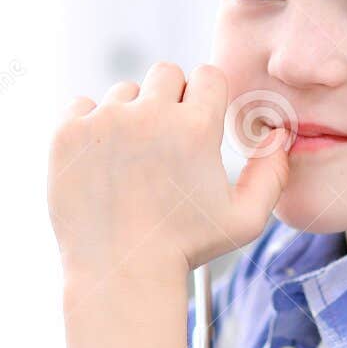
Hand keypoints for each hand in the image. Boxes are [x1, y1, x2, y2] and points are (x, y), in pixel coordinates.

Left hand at [46, 62, 288, 285]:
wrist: (119, 274)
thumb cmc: (184, 250)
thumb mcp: (244, 220)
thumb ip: (271, 173)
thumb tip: (278, 134)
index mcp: (195, 127)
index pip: (206, 75)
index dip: (204, 100)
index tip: (194, 126)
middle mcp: (149, 115)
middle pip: (165, 73)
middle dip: (168, 101)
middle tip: (161, 146)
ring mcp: (103, 122)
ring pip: (123, 93)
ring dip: (129, 117)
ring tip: (129, 165)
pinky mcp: (67, 134)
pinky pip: (81, 107)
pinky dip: (90, 129)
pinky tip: (100, 165)